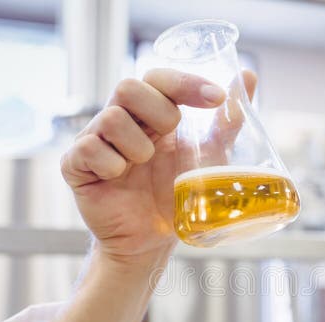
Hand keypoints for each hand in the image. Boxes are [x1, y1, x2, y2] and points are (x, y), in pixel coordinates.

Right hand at [61, 68, 257, 264]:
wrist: (153, 241)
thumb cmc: (177, 195)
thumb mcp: (209, 157)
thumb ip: (225, 121)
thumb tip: (248, 76)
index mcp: (149, 113)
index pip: (158, 78)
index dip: (185, 83)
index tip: (216, 98)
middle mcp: (120, 120)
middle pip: (127, 87)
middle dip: (159, 112)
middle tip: (170, 138)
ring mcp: (95, 140)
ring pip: (111, 118)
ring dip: (138, 146)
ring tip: (144, 167)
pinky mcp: (76, 166)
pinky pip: (89, 149)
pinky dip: (112, 165)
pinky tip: (119, 178)